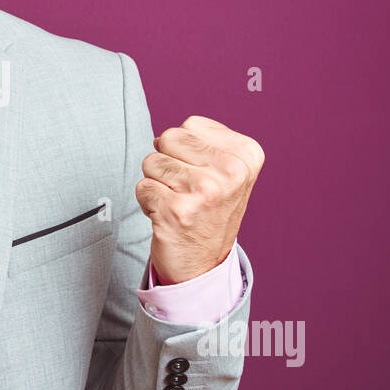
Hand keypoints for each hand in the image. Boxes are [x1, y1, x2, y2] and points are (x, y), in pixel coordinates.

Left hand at [135, 115, 263, 283]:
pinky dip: (148, 202)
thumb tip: (160, 138)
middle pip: (168, 138)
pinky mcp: (177, 210)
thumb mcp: (225, 170)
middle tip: (186, 190)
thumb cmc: (209, 211)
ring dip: (157, 183)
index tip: (202, 174)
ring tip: (178, 202)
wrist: (204, 264)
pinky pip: (142, 187)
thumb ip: (201, 142)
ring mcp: (205, 191)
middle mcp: (231, 171)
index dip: (186, 149)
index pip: (190, 125)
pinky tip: (168, 216)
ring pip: (151, 162)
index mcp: (247, 154)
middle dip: (168, 162)